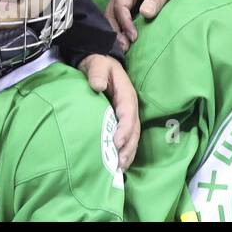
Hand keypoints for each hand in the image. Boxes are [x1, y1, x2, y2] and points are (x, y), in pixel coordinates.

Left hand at [79, 54, 138, 170]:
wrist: (98, 62)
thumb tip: (98, 86)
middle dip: (128, 148)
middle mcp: (129, 107)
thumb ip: (98, 73)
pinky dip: (123, 150)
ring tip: (120, 168)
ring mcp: (126, 114)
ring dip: (127, 153)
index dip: (125, 129)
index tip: (117, 142)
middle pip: (134, 130)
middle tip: (119, 164)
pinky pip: (125, 137)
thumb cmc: (99, 63)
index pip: (128, 114)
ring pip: (132, 137)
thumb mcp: (98, 64)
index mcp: (127, 94)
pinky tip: (117, 162)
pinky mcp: (120, 119)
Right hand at [106, 0, 187, 50]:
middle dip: (116, 29)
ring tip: (124, 47)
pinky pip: (119, 16)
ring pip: (113, 15)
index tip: (133, 36)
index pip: (120, 4)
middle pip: (112, 11)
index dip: (125, 22)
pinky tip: (125, 39)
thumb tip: (145, 14)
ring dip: (116, 30)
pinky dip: (121, 28)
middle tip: (124, 47)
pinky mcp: (127, 3)